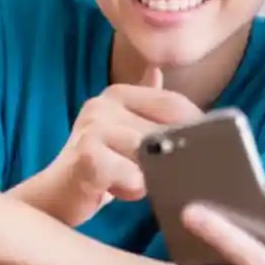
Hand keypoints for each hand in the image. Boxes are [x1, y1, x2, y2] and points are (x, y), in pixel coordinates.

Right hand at [35, 65, 201, 225]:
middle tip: (176, 173)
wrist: (57, 195)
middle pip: (165, 127)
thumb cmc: (98, 164)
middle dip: (177, 153)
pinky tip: (124, 191)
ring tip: (140, 183)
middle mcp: (103, 105)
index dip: (196, 126)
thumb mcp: (123, 129)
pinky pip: (131, 173)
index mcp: (117, 94)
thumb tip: (157, 69)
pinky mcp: (86, 156)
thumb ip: (143, 103)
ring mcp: (93, 128)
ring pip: (151, 151)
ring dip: (154, 174)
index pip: (172, 103)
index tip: (208, 147)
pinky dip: (135, 187)